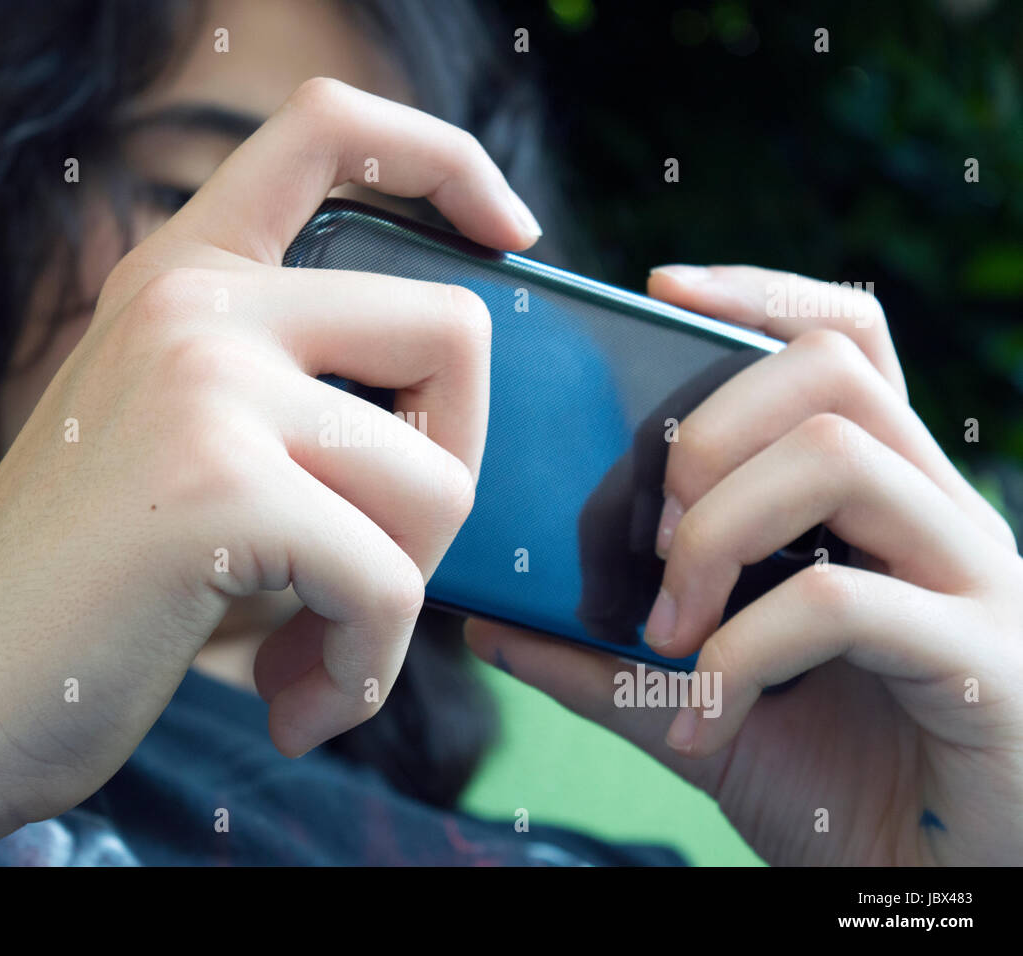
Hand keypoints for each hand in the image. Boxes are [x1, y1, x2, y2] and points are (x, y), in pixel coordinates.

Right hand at [0, 78, 538, 861]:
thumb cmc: (91, 597)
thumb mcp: (196, 461)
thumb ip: (302, 413)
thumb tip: (455, 446)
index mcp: (185, 280)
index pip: (327, 132)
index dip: (445, 160)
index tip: (510, 232)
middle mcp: (195, 304)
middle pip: (450, 329)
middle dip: (452, 470)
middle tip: (382, 560)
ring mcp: (206, 382)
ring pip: (438, 481)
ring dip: (399, 597)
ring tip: (316, 652)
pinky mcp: (219, 487)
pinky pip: (389, 586)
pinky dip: (364, 671)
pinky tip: (298, 705)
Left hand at [465, 265, 1022, 865]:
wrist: (935, 893)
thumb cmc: (836, 787)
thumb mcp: (700, 705)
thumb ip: (605, 661)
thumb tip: (494, 620)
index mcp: (882, 507)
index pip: (847, 342)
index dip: (761, 292)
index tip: (662, 288)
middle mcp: (940, 519)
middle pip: (831, 375)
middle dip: (709, 432)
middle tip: (655, 535)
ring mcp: (975, 582)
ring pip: (841, 458)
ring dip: (717, 537)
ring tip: (667, 631)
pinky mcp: (988, 661)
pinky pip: (845, 600)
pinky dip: (741, 654)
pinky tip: (702, 718)